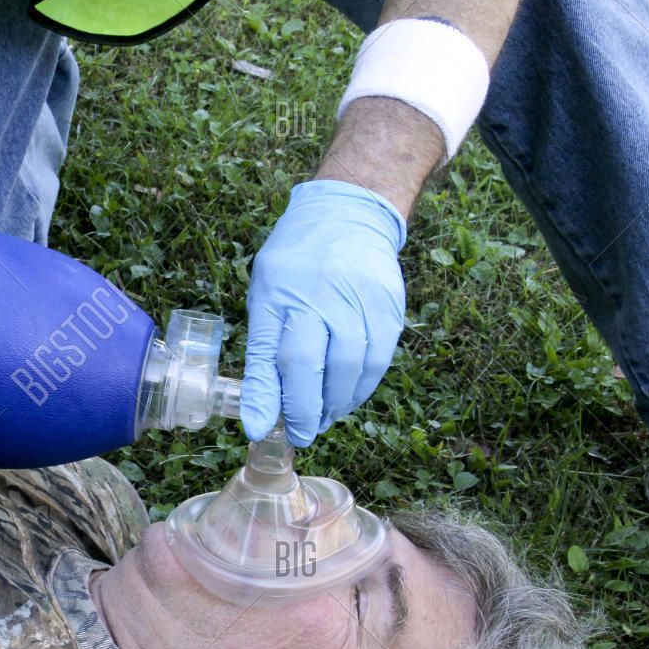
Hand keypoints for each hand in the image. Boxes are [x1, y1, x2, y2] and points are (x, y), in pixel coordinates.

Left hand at [240, 180, 407, 446]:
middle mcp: (319, 294)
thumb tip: (259, 413)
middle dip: (305, 410)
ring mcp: (358, 298)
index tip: (260, 430)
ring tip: (323, 419)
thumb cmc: (296, 265)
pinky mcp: (389, 305)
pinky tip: (347, 397)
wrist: (349, 215)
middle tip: (300, 434)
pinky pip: (378, 358)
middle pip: (312, 364)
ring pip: (350, 367)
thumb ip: (265, 350)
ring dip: (336, 403)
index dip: (266, 396)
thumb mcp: (266, 296)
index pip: (272, 352)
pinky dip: (362, 387)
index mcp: (279, 291)